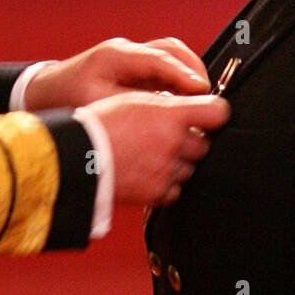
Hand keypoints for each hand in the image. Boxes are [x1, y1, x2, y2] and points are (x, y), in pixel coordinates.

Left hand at [24, 37, 208, 109]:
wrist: (44, 93)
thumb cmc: (64, 99)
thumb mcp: (93, 106)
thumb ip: (127, 107)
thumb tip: (162, 116)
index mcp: (116, 56)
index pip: (158, 58)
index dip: (183, 74)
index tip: (201, 90)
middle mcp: (127, 52)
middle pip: (171, 50)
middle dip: (193, 70)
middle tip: (207, 97)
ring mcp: (132, 59)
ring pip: (172, 56)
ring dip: (189, 74)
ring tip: (201, 99)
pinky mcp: (135, 70)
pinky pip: (166, 69)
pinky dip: (181, 82)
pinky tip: (186, 103)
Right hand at [88, 91, 228, 205]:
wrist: (78, 158)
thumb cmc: (101, 125)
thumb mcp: (134, 100)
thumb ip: (169, 105)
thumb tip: (195, 108)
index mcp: (169, 116)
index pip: (217, 112)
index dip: (214, 112)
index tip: (210, 113)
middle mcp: (173, 144)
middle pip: (204, 143)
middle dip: (191, 139)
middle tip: (169, 135)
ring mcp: (167, 171)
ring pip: (191, 167)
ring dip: (179, 162)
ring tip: (152, 154)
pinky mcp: (157, 194)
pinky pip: (176, 190)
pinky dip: (167, 183)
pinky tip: (149, 172)